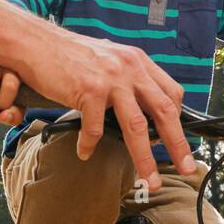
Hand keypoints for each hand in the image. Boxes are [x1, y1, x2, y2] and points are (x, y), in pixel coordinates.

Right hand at [22, 29, 195, 189]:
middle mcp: (129, 68)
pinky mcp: (88, 90)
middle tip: (186, 167)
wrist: (36, 43)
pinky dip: (90, 144)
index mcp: (138, 61)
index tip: (178, 142)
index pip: (171, 93)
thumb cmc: (69, 54)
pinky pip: (95, 127)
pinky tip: (85, 152)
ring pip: (137, 126)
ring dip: (145, 158)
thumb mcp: (109, 58)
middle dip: (177, 144)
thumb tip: (140, 108)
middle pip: (163, 111)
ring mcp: (110, 79)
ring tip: (149, 179)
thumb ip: (128, 78)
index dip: (178, 120)